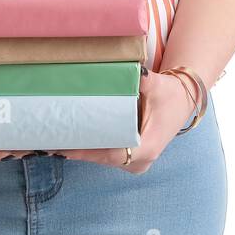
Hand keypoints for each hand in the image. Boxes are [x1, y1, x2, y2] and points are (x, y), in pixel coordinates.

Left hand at [61, 70, 194, 174]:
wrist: (182, 101)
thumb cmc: (169, 94)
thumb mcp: (157, 85)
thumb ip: (142, 79)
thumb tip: (130, 70)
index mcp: (148, 147)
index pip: (112, 154)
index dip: (88, 152)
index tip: (66, 147)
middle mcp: (141, 160)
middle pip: (104, 158)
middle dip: (79, 150)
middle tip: (52, 140)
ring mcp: (137, 163)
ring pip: (104, 160)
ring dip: (84, 151)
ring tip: (57, 141)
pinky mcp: (133, 160)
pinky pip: (108, 158)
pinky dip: (93, 150)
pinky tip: (73, 142)